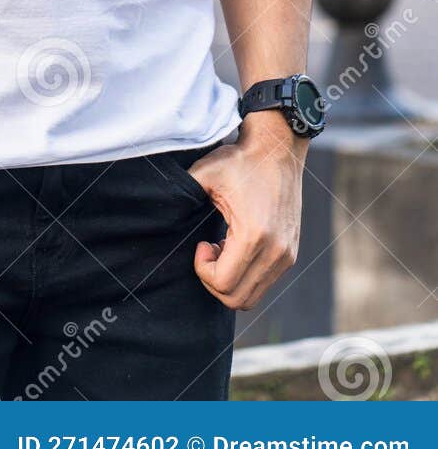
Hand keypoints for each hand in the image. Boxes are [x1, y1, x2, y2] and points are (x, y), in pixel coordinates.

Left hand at [185, 114, 305, 309]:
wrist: (277, 149)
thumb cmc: (240, 161)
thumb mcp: (206, 173)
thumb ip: (182, 194)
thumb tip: (157, 207)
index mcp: (254, 236)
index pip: (223, 284)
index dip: (202, 270)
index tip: (201, 244)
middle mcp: (275, 252)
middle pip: (237, 299)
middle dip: (214, 281)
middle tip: (207, 250)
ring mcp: (286, 255)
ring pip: (252, 297)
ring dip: (231, 280)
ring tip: (221, 248)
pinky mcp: (291, 254)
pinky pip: (264, 284)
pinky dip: (245, 275)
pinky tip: (235, 246)